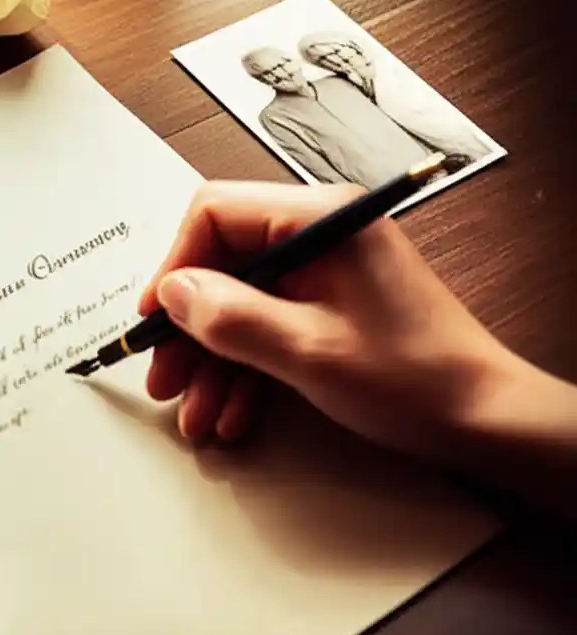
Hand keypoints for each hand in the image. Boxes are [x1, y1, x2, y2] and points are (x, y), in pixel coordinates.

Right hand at [138, 182, 515, 452]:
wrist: (481, 420)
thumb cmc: (413, 377)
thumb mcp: (306, 350)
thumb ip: (230, 317)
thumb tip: (173, 294)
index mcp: (318, 219)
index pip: (215, 215)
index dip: (174, 267)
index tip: (154, 319)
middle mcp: (319, 234)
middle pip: (222, 265)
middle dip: (188, 330)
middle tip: (163, 377)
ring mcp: (324, 272)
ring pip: (239, 305)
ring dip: (212, 362)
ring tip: (195, 413)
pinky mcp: (328, 306)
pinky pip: (267, 327)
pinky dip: (244, 369)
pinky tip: (232, 411)